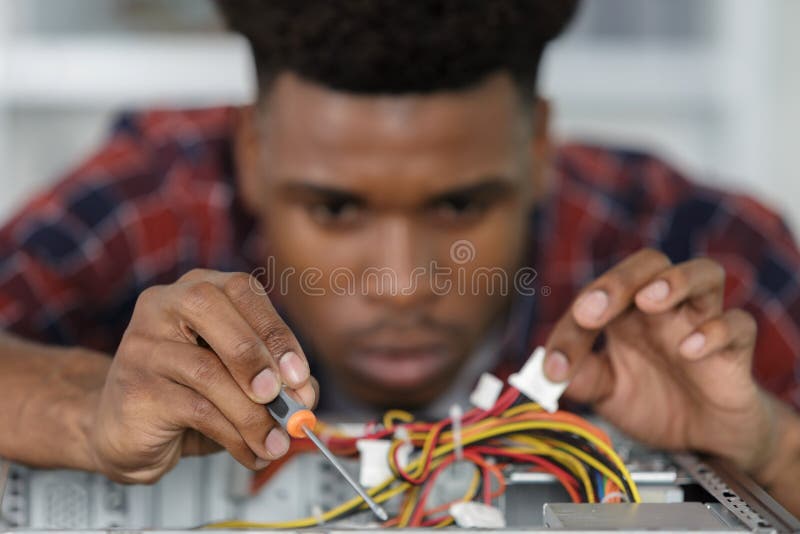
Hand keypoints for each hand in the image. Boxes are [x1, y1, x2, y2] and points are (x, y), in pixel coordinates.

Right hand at [88, 269, 315, 483]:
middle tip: (284, 398)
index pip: (242, 290)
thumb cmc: (187, 393)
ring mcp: (143, 345)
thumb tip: (306, 392)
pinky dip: (234, 436)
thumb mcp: (238, 379)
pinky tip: (251, 451)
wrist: (126, 429)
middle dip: (258, 356)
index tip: (299, 374)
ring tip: (276, 440)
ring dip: (253, 413)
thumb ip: (276, 377)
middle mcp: (164, 306)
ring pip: (207, 370)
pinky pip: (195, 410)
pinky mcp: (135, 389)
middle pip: (213, 309)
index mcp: (197, 289)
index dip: (275, 330)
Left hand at [544, 249, 776, 473]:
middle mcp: (664, 309)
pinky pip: (738, 323)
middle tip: (592, 312)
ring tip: (650, 300)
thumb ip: (581, 378)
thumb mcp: (607, 392)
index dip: (569, 330)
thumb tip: (548, 371)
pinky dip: (716, 331)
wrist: (706, 439)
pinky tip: (690, 350)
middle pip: (649, 264)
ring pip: (704, 273)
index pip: (594, 300)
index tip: (555, 367)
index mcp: (626, 313)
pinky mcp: (736, 349)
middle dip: (618, 281)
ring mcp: (702, 322)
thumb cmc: (654, 402)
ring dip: (675, 281)